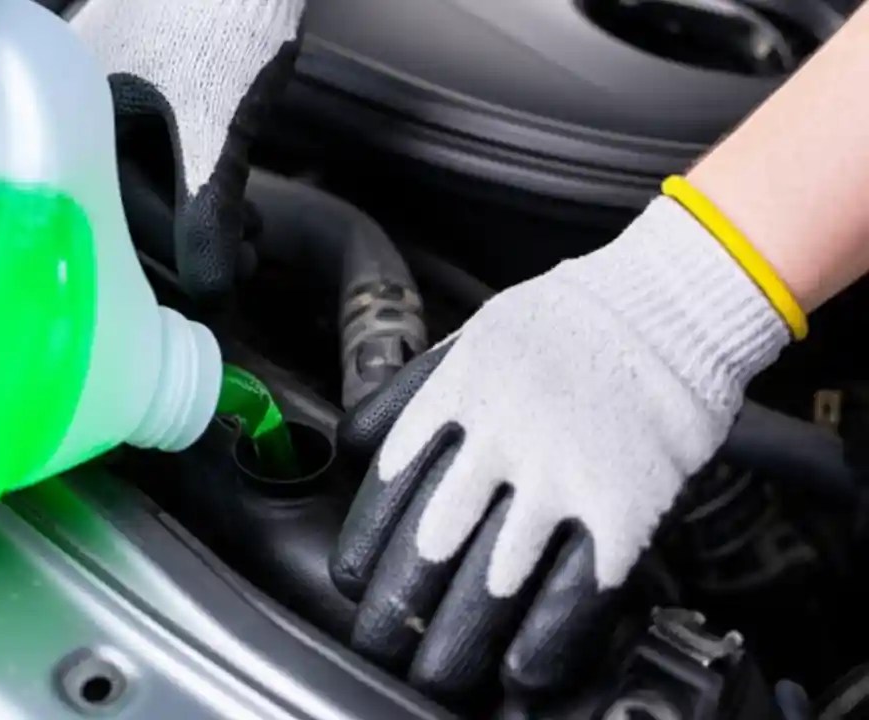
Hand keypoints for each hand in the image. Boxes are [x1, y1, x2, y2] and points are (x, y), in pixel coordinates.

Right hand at [70, 0, 305, 300]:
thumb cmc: (220, 10)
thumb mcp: (217, 127)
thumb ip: (208, 215)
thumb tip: (211, 292)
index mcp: (68, 116)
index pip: (107, 221)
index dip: (167, 265)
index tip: (211, 296)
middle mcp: (75, 109)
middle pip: (121, 211)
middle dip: (188, 246)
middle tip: (238, 268)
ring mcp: (108, 98)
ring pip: (144, 186)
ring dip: (199, 220)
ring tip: (248, 238)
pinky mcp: (144, 88)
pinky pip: (158, 157)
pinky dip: (199, 186)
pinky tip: (235, 203)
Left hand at [331, 196, 791, 702]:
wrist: (670, 300)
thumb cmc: (567, 321)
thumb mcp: (470, 337)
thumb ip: (410, 394)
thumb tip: (353, 444)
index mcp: (456, 397)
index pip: (391, 488)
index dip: (366, 546)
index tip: (351, 584)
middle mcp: (499, 440)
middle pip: (432, 543)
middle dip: (397, 610)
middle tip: (377, 648)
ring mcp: (562, 474)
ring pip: (495, 577)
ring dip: (460, 639)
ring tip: (436, 679)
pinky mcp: (625, 502)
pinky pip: (579, 584)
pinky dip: (548, 635)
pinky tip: (521, 671)